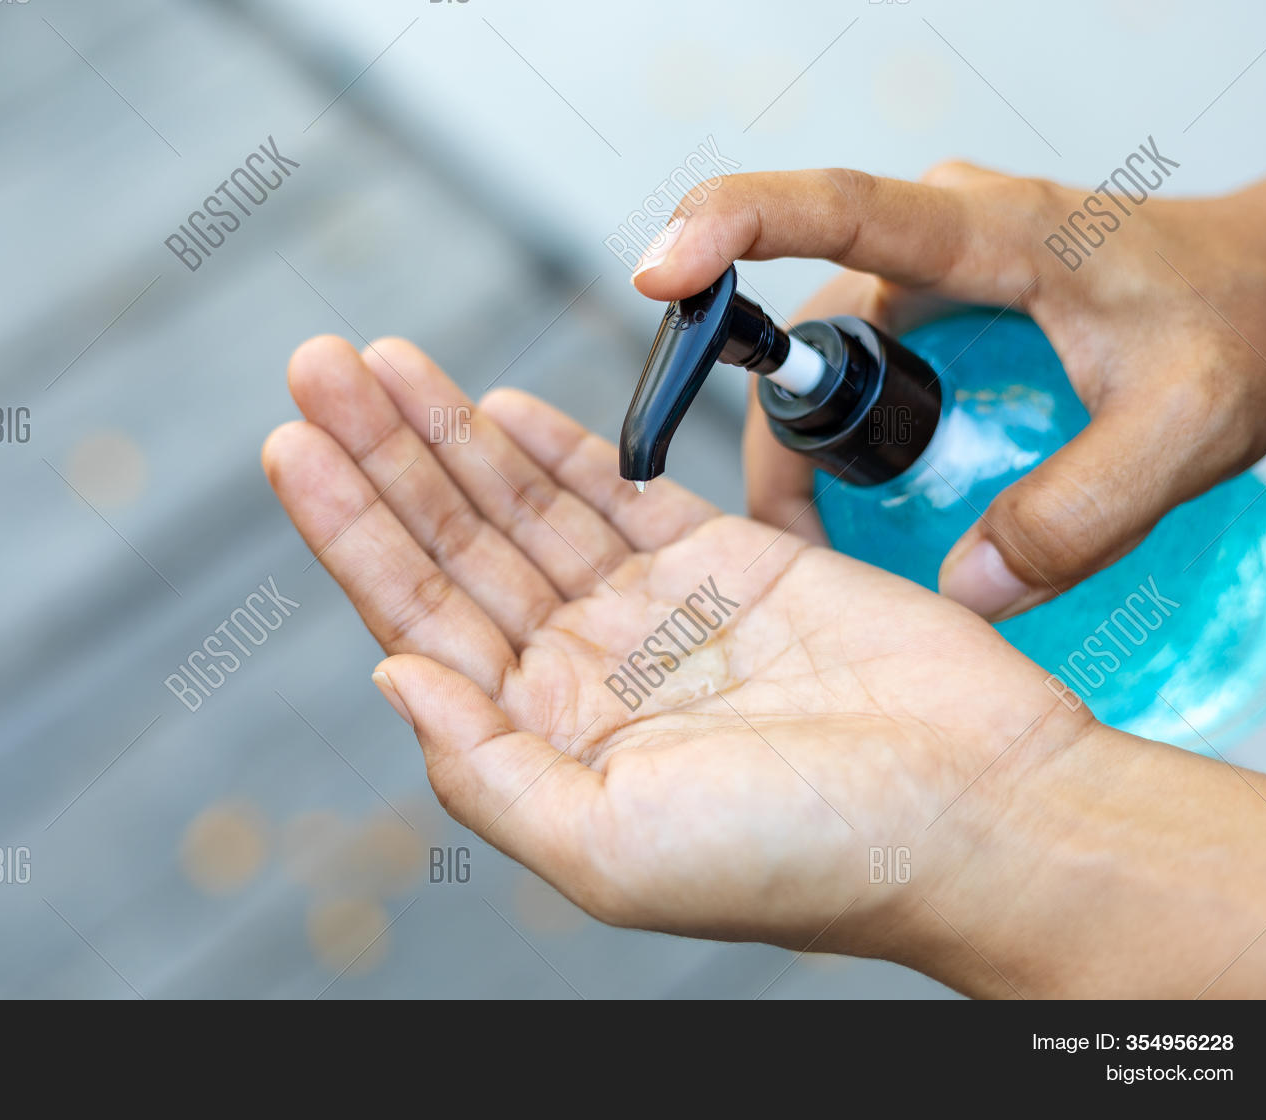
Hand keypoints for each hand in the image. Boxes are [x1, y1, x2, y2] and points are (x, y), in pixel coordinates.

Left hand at [261, 334, 1103, 989]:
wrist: (974, 813)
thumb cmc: (804, 859)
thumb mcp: (609, 849)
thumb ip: (485, 771)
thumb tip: (389, 677)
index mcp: (546, 741)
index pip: (418, 618)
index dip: (351, 531)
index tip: (291, 447)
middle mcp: (587, 673)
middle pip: (457, 545)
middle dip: (383, 454)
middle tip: (316, 366)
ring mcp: (656, 612)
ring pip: (527, 506)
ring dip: (454, 432)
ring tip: (380, 361)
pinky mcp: (730, 561)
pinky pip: (626, 492)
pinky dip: (562, 447)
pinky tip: (501, 407)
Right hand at [631, 165, 1265, 620]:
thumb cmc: (1243, 325)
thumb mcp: (1185, 430)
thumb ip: (1079, 514)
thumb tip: (960, 589)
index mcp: (994, 231)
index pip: (837, 206)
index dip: (733, 225)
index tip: (659, 267)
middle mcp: (942, 230)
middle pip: (807, 327)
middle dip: (781, 438)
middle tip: (795, 545)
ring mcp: (932, 263)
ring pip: (824, 358)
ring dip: (809, 449)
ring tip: (830, 540)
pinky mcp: (936, 299)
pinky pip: (856, 368)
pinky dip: (843, 438)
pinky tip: (871, 501)